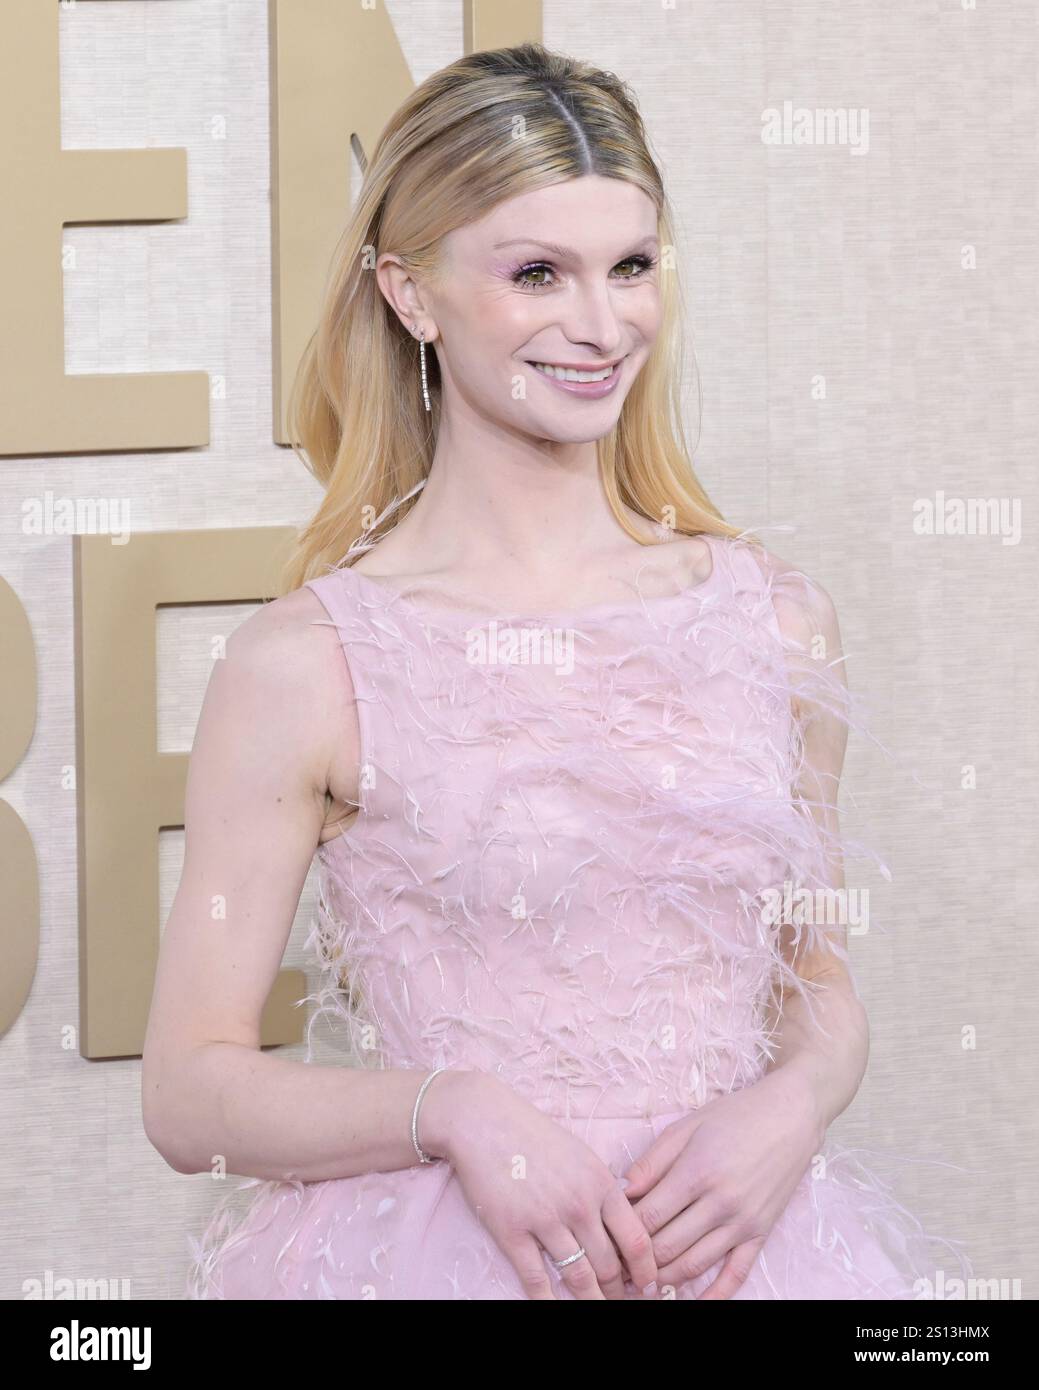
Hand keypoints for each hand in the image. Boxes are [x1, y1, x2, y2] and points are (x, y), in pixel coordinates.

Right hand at [422, 1070, 657, 1299]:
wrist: (483, 1121)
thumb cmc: (533, 1135)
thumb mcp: (581, 1154)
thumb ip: (602, 1188)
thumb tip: (623, 1224)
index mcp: (600, 1183)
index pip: (637, 1239)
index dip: (646, 1271)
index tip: (648, 1286)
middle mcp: (578, 1204)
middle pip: (610, 1265)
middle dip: (618, 1291)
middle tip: (620, 1302)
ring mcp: (545, 1219)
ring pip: (579, 1276)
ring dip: (591, 1300)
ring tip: (597, 1308)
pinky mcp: (512, 1231)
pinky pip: (536, 1278)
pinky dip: (549, 1301)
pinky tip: (555, 1308)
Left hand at [620, 1066, 825, 1298]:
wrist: (791, 1115)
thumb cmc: (734, 1115)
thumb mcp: (686, 1127)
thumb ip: (651, 1162)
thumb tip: (620, 1192)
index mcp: (696, 1173)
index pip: (649, 1217)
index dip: (622, 1233)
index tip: (605, 1237)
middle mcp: (720, 1203)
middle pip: (667, 1247)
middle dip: (637, 1260)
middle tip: (617, 1265)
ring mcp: (742, 1222)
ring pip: (694, 1265)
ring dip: (664, 1278)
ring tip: (642, 1281)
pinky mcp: (760, 1233)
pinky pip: (736, 1274)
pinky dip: (714, 1295)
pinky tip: (693, 1302)